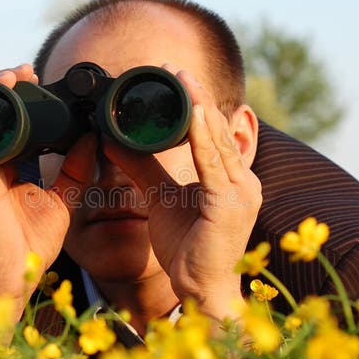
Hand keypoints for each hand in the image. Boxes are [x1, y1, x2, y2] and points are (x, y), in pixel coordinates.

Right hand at [0, 63, 95, 317]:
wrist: (11, 285)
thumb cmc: (28, 248)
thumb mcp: (62, 201)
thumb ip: (76, 171)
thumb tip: (92, 137)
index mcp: (7, 170)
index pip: (12, 125)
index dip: (21, 99)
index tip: (36, 77)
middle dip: (3, 89)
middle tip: (23, 70)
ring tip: (10, 77)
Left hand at [101, 69, 261, 320]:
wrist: (201, 291)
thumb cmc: (188, 249)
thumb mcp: (161, 198)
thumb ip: (143, 167)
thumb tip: (114, 139)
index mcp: (231, 178)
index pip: (211, 133)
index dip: (195, 103)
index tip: (176, 76)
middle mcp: (243, 180)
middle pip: (216, 130)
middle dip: (196, 97)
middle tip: (176, 68)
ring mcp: (242, 191)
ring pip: (216, 141)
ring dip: (199, 107)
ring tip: (184, 80)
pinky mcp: (232, 204)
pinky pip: (213, 164)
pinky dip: (202, 137)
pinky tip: (192, 113)